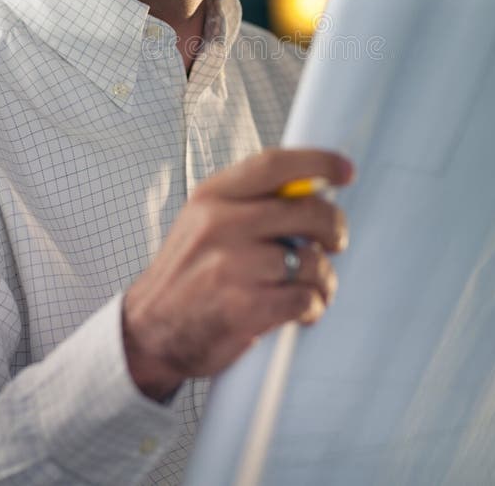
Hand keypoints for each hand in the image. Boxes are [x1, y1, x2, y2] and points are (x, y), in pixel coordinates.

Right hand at [121, 147, 353, 399]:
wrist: (149, 332)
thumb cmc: (188, 274)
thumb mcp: (205, 221)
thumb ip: (250, 202)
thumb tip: (311, 188)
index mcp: (213, 196)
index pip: (275, 165)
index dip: (319, 163)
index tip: (346, 170)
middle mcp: (221, 224)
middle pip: (306, 210)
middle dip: (334, 227)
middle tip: (336, 241)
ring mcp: (232, 265)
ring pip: (312, 260)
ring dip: (325, 278)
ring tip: (316, 287)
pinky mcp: (244, 307)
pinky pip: (305, 299)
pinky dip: (313, 306)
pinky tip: (304, 310)